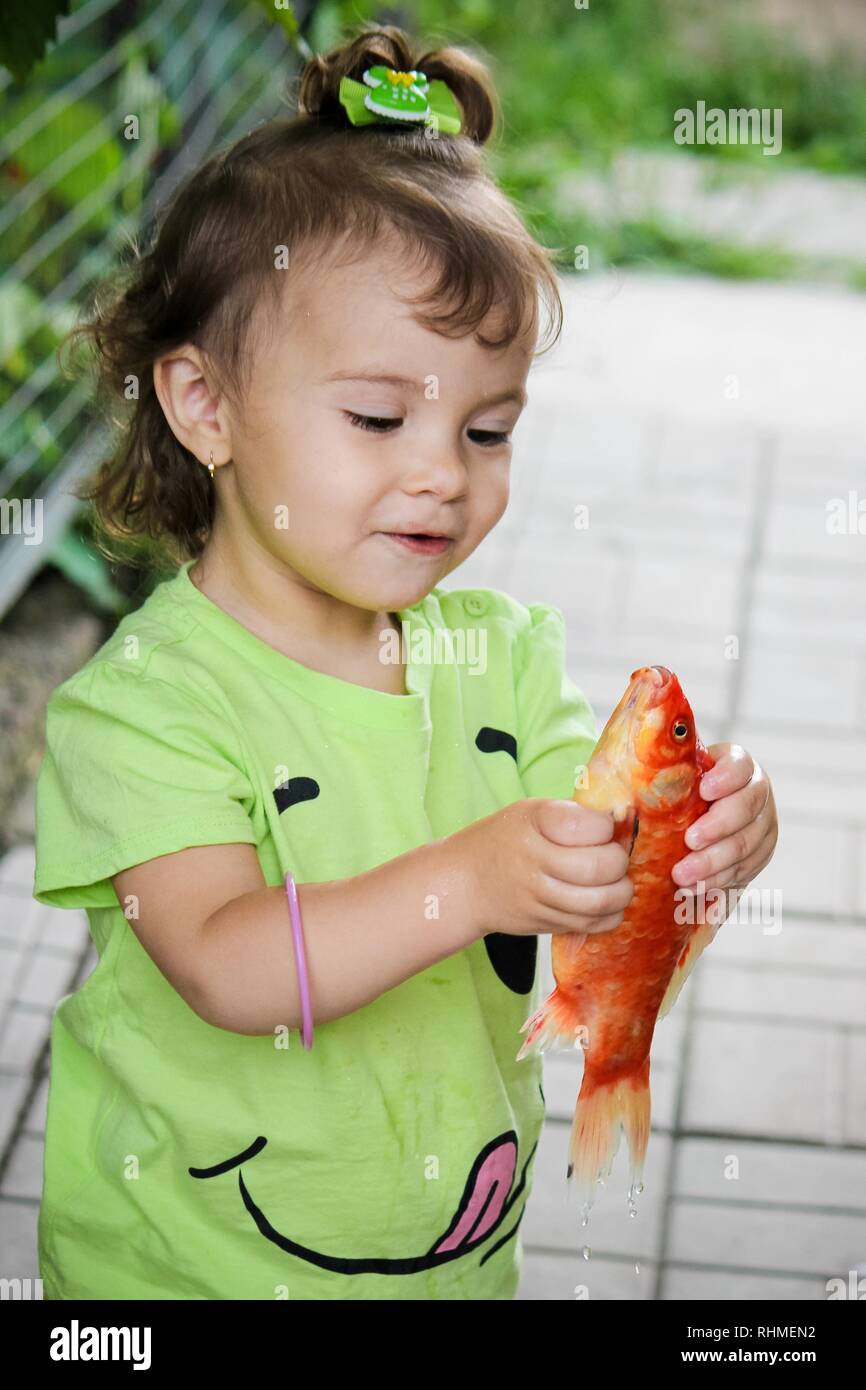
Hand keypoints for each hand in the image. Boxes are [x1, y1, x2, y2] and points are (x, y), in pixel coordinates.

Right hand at [452, 799, 634, 939]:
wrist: (464, 883)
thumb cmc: (505, 840)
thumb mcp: (531, 812)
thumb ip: (573, 815)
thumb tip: (622, 821)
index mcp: (534, 824)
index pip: (591, 827)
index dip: (608, 827)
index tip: (603, 828)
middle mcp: (534, 862)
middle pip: (600, 867)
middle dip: (619, 861)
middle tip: (614, 856)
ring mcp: (539, 898)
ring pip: (600, 902)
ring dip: (621, 891)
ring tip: (617, 881)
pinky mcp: (545, 924)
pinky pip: (592, 924)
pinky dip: (610, 914)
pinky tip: (606, 902)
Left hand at [671, 743, 777, 893]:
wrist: (697, 815)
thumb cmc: (677, 789)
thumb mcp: (673, 772)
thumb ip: (665, 768)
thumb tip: (635, 754)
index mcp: (737, 764)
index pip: (739, 765)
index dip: (725, 778)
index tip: (704, 791)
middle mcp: (756, 791)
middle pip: (746, 807)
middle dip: (717, 827)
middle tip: (689, 841)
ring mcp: (763, 823)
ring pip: (746, 844)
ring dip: (713, 862)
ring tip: (682, 875)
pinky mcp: (761, 853)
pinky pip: (744, 869)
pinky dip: (717, 880)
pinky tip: (693, 888)